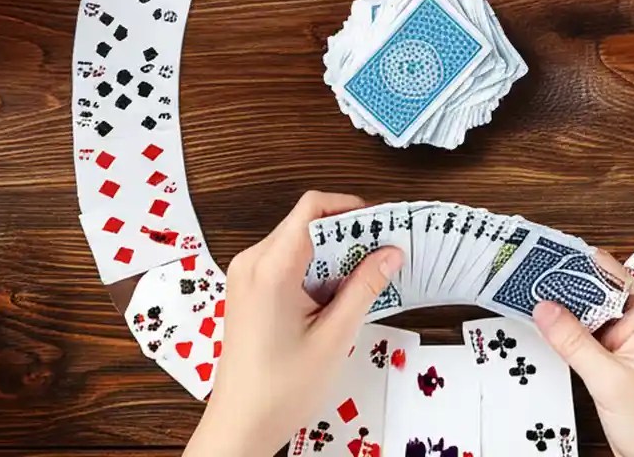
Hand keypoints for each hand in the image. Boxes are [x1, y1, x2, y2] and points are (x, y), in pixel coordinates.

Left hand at [183, 191, 403, 456]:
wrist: (241, 424)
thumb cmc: (283, 387)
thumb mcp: (335, 336)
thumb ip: (364, 287)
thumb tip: (392, 251)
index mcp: (270, 267)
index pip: (312, 208)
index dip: (350, 208)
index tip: (381, 226)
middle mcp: (252, 262)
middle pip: (305, 222)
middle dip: (347, 234)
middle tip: (382, 256)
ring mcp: (246, 275)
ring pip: (298, 242)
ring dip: (333, 254)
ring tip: (363, 281)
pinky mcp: (248, 290)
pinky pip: (286, 262)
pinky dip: (315, 269)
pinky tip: (336, 297)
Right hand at [533, 254, 633, 456]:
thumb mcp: (610, 381)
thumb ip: (574, 342)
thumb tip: (544, 307)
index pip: (606, 275)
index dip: (572, 264)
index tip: (540, 257)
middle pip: (595, 293)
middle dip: (562, 287)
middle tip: (524, 279)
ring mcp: (631, 345)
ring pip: (590, 317)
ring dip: (564, 312)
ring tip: (528, 299)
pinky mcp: (620, 364)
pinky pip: (590, 339)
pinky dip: (569, 336)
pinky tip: (548, 332)